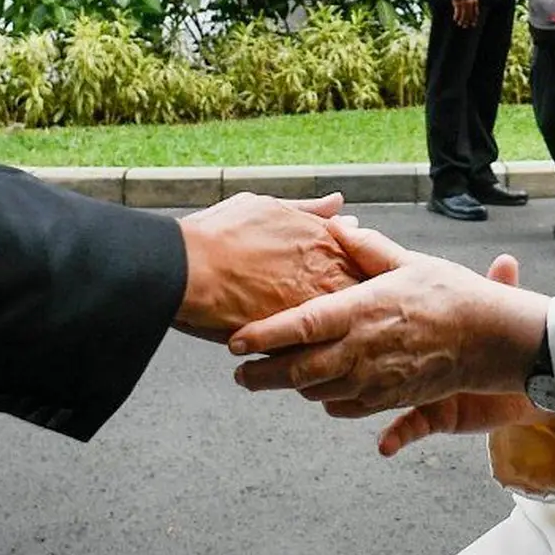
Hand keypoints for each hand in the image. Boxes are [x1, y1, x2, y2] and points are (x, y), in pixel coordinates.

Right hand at [176, 192, 361, 340]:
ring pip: (345, 325)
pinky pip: (317, 349)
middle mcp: (326, 273)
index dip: (363, 270)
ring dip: (340, 329)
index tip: (355, 278)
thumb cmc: (220, 234)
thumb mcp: (268, 206)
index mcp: (323, 240)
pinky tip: (304, 350)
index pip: (366, 258)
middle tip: (346, 309)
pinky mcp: (293, 337)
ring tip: (326, 333)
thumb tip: (340, 203)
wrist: (188, 268)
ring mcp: (312, 308)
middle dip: (360, 302)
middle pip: (363, 295)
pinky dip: (315, 351)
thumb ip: (309, 209)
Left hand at [230, 220, 547, 417]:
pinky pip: (347, 407)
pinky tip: (318, 391)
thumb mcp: (407, 261)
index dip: (264, 336)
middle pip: (299, 371)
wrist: (492, 338)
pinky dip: (326, 401)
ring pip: (318, 392)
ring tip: (270, 378)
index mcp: (361, 310)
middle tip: (239, 373)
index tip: (234, 341)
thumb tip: (335, 227)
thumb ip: (367, 249)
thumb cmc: (450, 293)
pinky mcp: (392, 398)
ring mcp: (376, 379)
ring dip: (291, 387)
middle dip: (263, 375)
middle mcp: (362, 350)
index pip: (300, 326)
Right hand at [451, 0, 479, 27]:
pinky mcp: (457, 3)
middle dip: (468, 21)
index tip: (473, 24)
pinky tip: (455, 19)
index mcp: (474, 1)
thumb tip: (477, 14)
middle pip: (469, 15)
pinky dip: (456, 16)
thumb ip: (475, 4)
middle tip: (466, 26)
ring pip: (463, 14)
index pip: (475, 12)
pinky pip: (457, 12)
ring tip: (460, 24)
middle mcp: (469, 3)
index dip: (474, 19)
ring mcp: (463, 4)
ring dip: (462, 20)